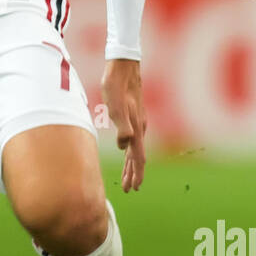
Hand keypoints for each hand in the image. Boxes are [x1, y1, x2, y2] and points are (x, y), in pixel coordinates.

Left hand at [101, 58, 146, 192]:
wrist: (123, 66)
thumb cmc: (116, 85)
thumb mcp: (115, 106)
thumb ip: (122, 127)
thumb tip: (125, 146)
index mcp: (136, 128)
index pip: (138, 157)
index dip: (136, 174)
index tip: (134, 188)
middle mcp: (139, 127)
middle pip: (138, 157)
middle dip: (134, 174)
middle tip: (130, 189)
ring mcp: (137, 122)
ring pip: (135, 149)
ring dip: (131, 165)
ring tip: (127, 178)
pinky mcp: (132, 116)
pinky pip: (132, 139)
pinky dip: (129, 151)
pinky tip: (126, 152)